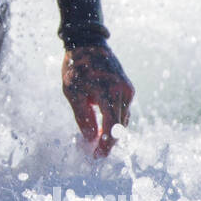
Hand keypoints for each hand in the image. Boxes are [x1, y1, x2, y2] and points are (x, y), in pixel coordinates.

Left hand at [62, 43, 133, 158]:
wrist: (89, 43)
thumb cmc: (76, 67)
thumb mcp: (72, 92)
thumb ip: (83, 117)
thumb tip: (90, 139)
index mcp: (109, 93)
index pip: (111, 127)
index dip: (105, 145)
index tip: (97, 156)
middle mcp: (123, 92)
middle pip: (119, 126)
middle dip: (109, 141)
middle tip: (96, 153)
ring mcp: (128, 90)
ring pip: (123, 119)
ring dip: (112, 131)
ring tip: (98, 142)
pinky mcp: (128, 88)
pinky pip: (123, 110)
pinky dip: (115, 120)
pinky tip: (103, 126)